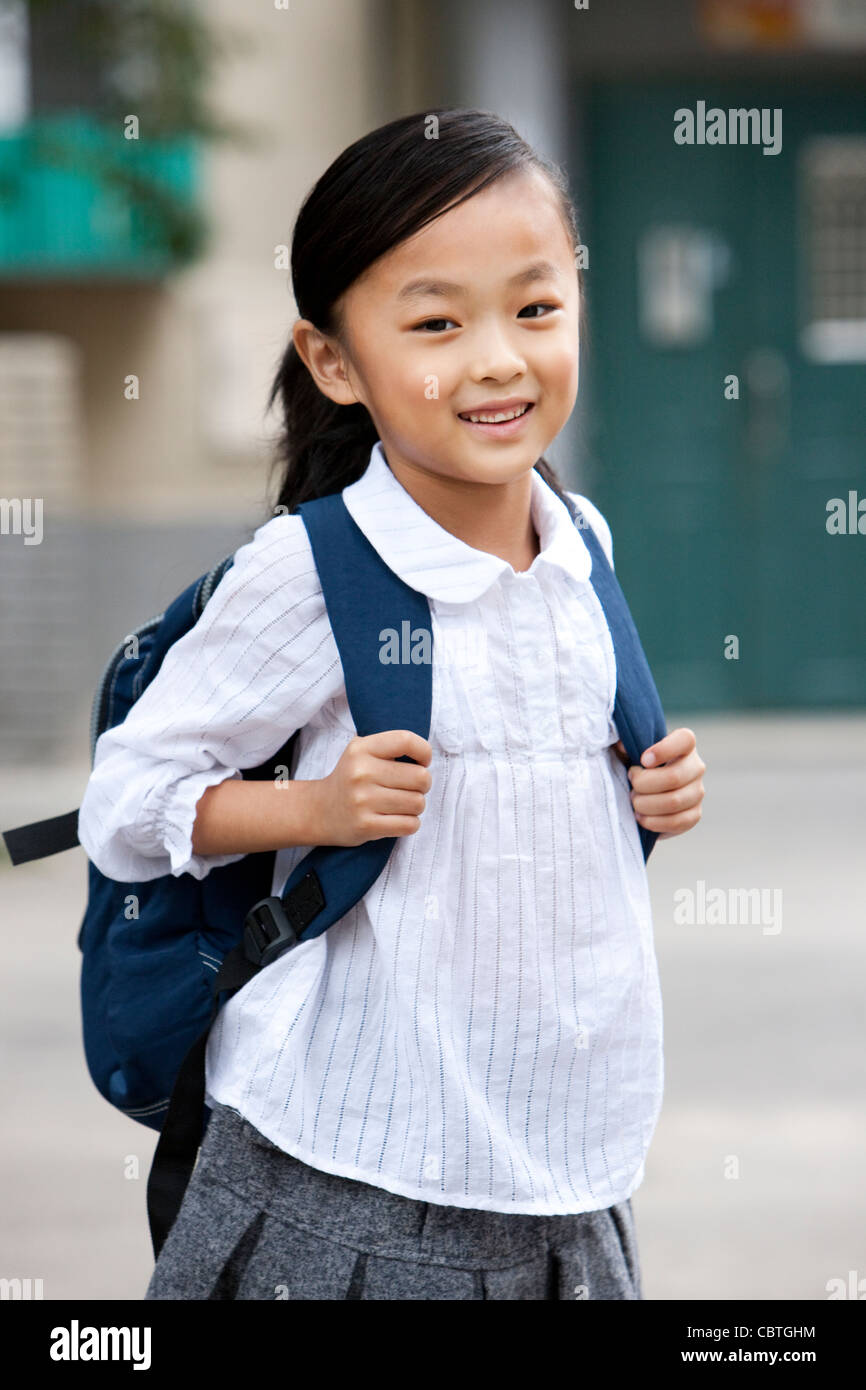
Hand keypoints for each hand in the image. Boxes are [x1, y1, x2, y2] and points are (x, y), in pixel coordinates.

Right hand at [309, 729, 432, 846]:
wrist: (319, 811)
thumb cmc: (351, 779)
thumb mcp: (362, 751)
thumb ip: (391, 747)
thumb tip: (425, 758)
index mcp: (362, 749)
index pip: (406, 741)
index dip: (424, 751)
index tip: (422, 762)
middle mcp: (361, 773)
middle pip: (420, 777)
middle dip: (423, 784)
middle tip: (411, 788)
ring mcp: (362, 801)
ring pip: (418, 803)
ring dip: (416, 806)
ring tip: (401, 804)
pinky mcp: (366, 826)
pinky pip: (409, 824)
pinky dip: (410, 823)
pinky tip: (397, 819)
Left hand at [612, 728, 705, 840]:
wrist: (642, 792)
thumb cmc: (635, 765)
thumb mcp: (627, 750)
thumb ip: (624, 743)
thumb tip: (622, 746)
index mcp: (684, 744)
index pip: (685, 740)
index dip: (664, 750)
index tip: (642, 760)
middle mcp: (696, 767)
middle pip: (674, 777)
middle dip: (643, 784)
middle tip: (631, 785)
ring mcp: (698, 792)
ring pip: (673, 802)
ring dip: (645, 804)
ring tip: (634, 801)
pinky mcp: (694, 815)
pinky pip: (676, 822)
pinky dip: (653, 822)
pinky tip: (641, 816)